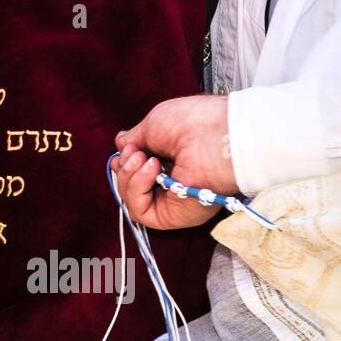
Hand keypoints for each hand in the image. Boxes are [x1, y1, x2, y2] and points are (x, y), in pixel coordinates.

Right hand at [113, 94, 233, 229]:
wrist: (220, 136)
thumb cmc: (196, 123)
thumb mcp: (154, 124)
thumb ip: (134, 139)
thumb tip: (121, 144)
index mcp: (171, 160)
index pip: (138, 170)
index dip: (126, 162)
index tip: (126, 148)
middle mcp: (172, 182)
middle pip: (131, 187)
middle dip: (125, 169)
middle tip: (135, 153)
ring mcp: (172, 200)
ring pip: (132, 201)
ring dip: (129, 178)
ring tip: (143, 158)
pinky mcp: (172, 216)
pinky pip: (141, 212)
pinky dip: (136, 190)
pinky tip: (150, 169)